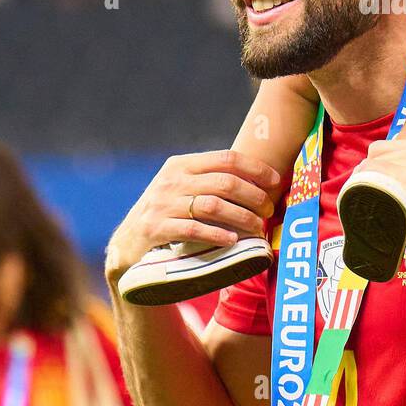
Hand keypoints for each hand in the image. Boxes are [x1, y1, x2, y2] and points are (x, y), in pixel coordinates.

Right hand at [105, 150, 279, 281]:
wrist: (128, 246)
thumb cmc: (168, 216)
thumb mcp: (183, 189)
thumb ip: (211, 180)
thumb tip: (261, 180)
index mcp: (182, 165)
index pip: (227, 158)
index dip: (256, 169)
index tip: (276, 182)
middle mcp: (171, 180)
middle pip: (225, 182)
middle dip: (254, 196)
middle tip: (269, 211)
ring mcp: (161, 204)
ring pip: (213, 205)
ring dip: (241, 217)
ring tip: (257, 228)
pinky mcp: (155, 229)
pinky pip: (193, 229)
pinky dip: (216, 234)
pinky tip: (233, 241)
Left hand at [356, 137, 405, 277]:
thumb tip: (381, 174)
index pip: (384, 149)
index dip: (376, 169)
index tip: (378, 189)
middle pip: (374, 155)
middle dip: (369, 176)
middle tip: (375, 201)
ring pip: (368, 167)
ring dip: (364, 186)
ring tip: (374, 208)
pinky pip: (367, 179)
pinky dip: (362, 193)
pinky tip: (371, 209)